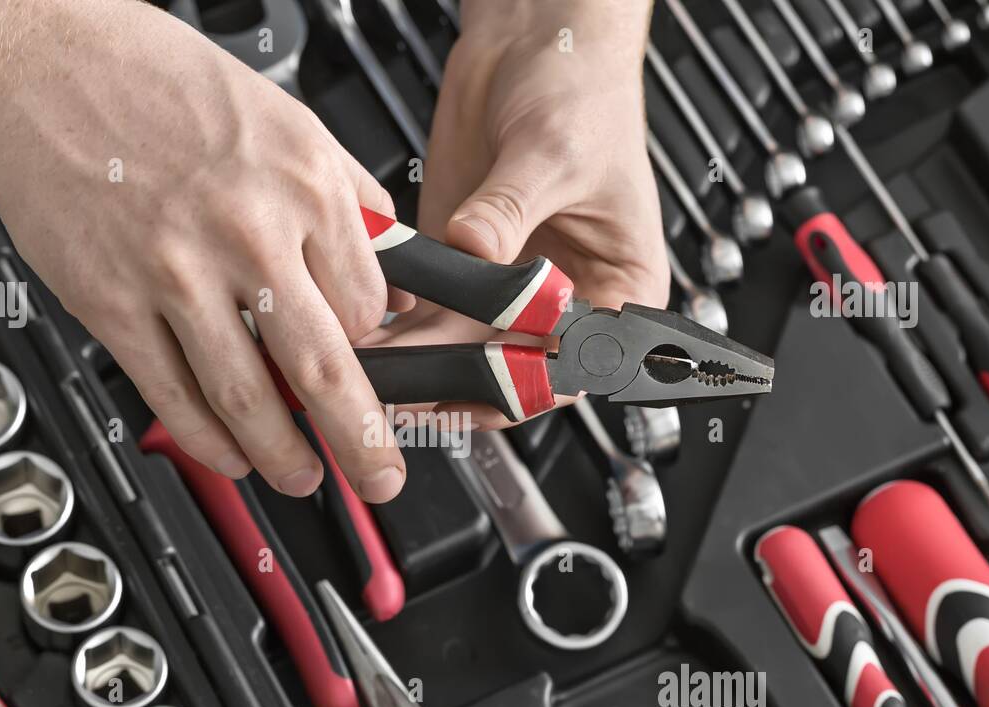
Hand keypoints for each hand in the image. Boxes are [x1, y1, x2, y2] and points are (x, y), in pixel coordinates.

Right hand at [0, 2, 413, 501]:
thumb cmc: (156, 79)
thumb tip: (389, 267)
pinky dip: (207, 440)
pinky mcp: (113, 303)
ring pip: (248, 397)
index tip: (377, 372)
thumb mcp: (286, 117)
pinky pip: (171, 393)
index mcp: (304, 185)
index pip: (367, 305)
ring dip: (283, 455)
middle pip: (325, 368)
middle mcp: (248, 233)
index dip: (378, 351)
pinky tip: (229, 456)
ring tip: (303, 476)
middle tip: (381, 476)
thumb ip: (346, 196)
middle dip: (362, 439)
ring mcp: (177, 275)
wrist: (40, 61)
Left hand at [364, 0, 667, 428]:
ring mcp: (510, 286)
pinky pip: (429, 313)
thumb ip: (509, 210)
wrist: (537, 39)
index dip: (525, 384)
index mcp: (619, 289)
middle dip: (454, 381)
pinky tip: (369, 333)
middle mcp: (565, 300)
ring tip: (374, 366)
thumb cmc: (582, 89)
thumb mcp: (553, 152)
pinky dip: (400, 328)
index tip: (476, 384)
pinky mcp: (464, 264)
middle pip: (510, 370)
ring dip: (417, 362)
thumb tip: (474, 248)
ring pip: (461, 352)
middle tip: (405, 385)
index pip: (574, 365)